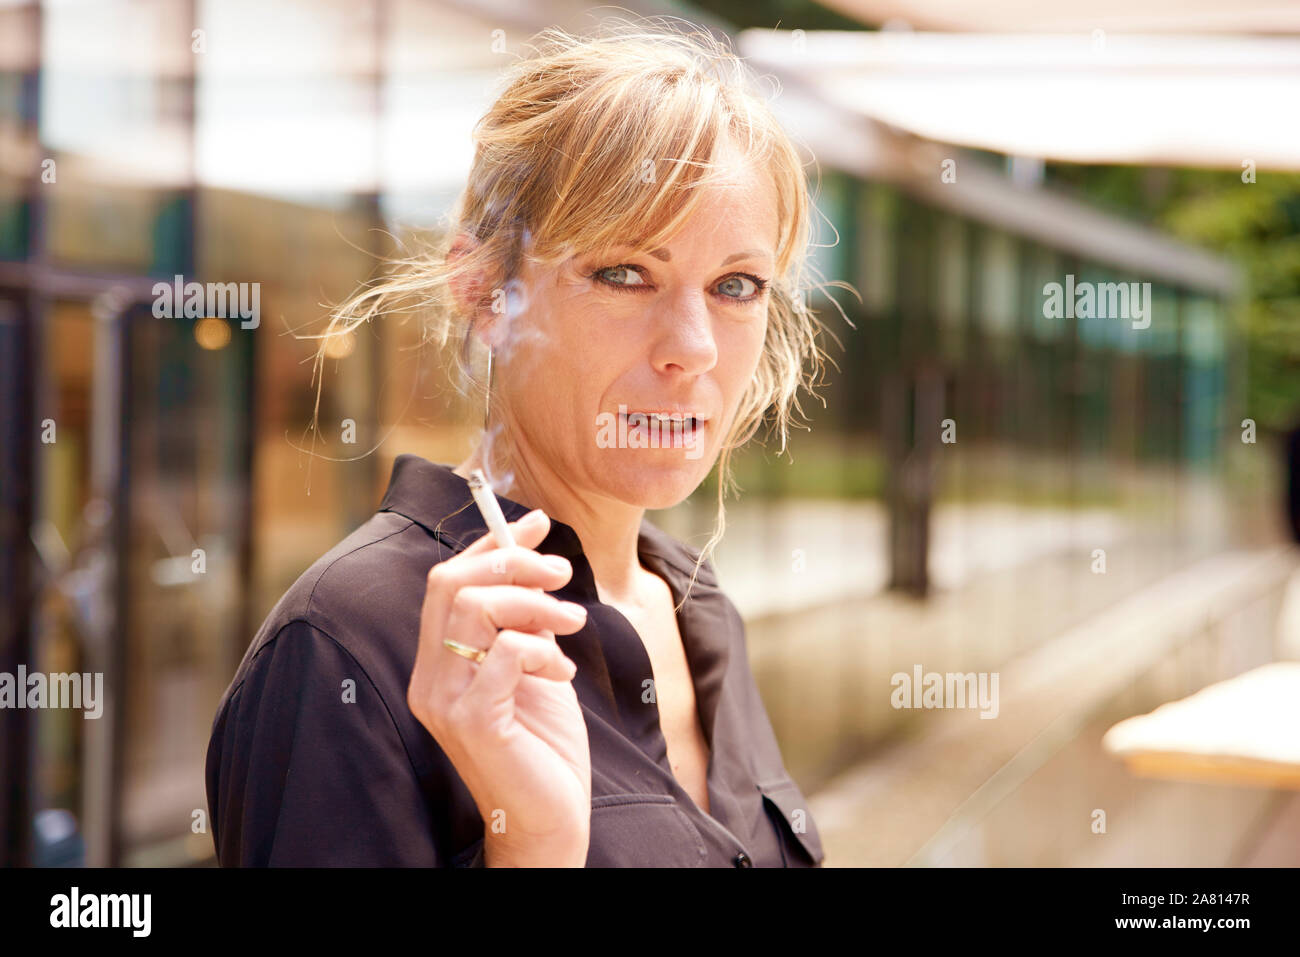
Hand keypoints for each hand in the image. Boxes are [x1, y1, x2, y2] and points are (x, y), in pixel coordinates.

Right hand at [406, 509, 590, 865]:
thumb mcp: (535, 665)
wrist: (550, 818)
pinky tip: (563, 671)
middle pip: (452, 584)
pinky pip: (506, 653)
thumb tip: (534, 555)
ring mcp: (445, 702)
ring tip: (573, 626)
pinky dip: (542, 649)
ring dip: (536, 604)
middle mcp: (429, 679)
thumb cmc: (544, 745)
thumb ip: (523, 619)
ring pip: (474, 608)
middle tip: (564, 573)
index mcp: (437, 663)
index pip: (446, 581)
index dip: (491, 544)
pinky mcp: (473, 722)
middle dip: (515, 564)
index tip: (536, 523)